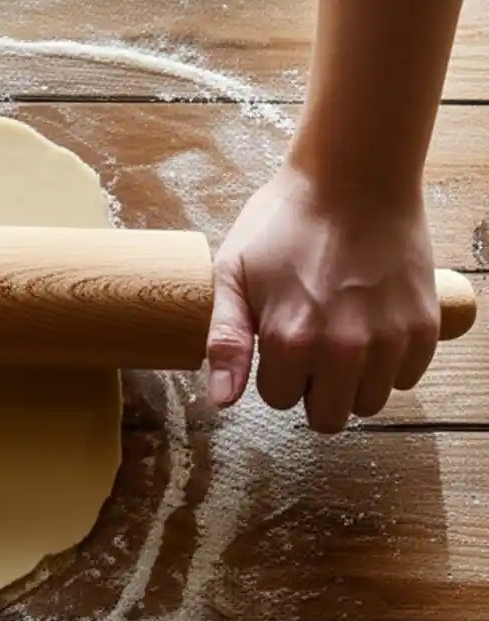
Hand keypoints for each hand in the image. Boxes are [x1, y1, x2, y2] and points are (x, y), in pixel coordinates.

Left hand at [206, 166, 438, 432]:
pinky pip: (406, 378)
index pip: (278, 400)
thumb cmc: (285, 221)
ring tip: (343, 335)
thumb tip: (222, 400)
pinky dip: (390, 362)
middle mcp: (342, 350)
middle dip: (313, 389)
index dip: (275, 372)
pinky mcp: (424, 328)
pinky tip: (374, 325)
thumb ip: (226, 341)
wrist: (354, 177)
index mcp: (289, 341)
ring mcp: (389, 340)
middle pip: (328, 416)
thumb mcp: (233, 272)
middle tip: (311, 345)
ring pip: (369, 403)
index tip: (279, 339)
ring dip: (353, 381)